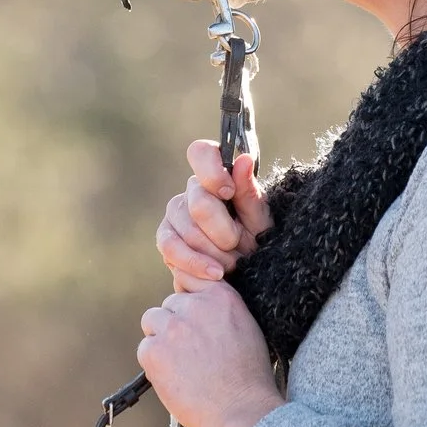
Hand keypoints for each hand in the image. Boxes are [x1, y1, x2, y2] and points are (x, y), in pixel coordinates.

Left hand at [137, 281, 282, 426]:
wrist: (242, 412)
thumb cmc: (249, 378)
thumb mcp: (245, 328)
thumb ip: (219, 311)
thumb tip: (196, 307)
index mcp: (221, 296)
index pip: (189, 280)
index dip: (189, 303)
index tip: (193, 320)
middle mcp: (195, 306)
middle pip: (170, 304)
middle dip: (176, 325)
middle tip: (191, 353)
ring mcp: (173, 327)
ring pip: (153, 321)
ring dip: (162, 339)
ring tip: (182, 364)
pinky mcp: (155, 351)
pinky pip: (145, 348)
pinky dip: (155, 363)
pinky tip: (176, 377)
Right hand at [156, 139, 273, 292]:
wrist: (245, 272)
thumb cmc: (255, 238)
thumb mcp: (260, 218)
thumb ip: (249, 192)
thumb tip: (244, 159)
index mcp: (216, 174)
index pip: (200, 152)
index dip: (211, 171)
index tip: (228, 193)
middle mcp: (192, 190)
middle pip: (199, 204)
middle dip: (225, 232)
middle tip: (240, 245)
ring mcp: (174, 213)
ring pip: (188, 231)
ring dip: (216, 253)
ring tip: (234, 263)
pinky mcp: (166, 238)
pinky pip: (171, 248)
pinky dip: (195, 264)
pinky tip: (214, 274)